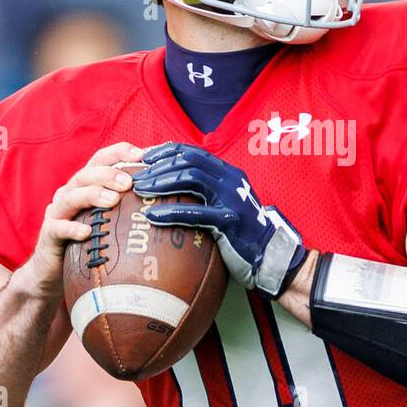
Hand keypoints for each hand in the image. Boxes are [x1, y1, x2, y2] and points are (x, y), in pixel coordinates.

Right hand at [14, 141, 142, 299]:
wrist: (53, 273)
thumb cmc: (89, 243)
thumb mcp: (109, 221)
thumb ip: (129, 206)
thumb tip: (169, 201)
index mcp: (86, 186)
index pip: (100, 159)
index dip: (120, 152)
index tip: (144, 155)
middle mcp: (70, 194)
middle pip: (85, 174)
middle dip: (108, 174)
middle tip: (129, 182)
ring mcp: (57, 214)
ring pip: (71, 197)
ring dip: (93, 195)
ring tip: (113, 200)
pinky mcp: (49, 235)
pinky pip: (58, 228)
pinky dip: (72, 228)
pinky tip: (87, 232)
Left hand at [131, 142, 306, 297]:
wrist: (270, 254)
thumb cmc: (242, 232)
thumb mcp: (225, 203)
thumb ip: (205, 192)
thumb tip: (171, 189)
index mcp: (228, 172)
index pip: (192, 152)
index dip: (165, 152)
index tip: (144, 161)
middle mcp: (231, 179)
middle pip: (188, 160)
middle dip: (158, 166)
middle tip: (137, 177)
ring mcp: (232, 198)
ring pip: (191, 177)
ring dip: (161, 182)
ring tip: (141, 190)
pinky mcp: (230, 220)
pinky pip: (196, 212)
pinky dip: (171, 212)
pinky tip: (153, 216)